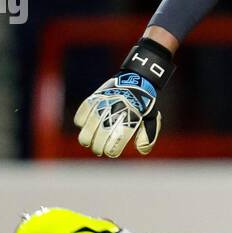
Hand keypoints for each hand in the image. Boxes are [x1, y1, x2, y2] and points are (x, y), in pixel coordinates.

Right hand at [74, 38, 173, 156]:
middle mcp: (116, 112)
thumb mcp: (151, 119)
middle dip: (98, 147)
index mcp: (131, 118)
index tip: (112, 152)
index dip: (112, 150)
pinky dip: (81, 123)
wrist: (135, 80)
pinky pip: (81, 115)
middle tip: (99, 150)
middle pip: (100, 136)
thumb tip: (142, 151)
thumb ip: (148, 137)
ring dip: (86, 139)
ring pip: (87, 128)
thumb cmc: (143, 104)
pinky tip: (85, 126)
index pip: (116, 140)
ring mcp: (103, 104)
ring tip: (88, 142)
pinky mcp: (94, 98)